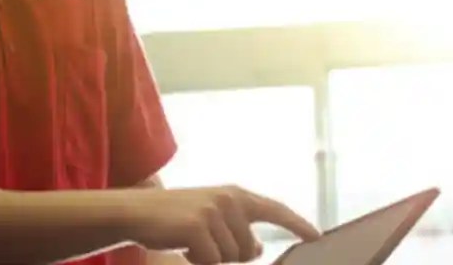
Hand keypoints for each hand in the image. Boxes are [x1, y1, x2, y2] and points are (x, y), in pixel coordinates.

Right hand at [122, 186, 320, 264]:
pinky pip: (212, 261)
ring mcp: (214, 211)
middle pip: (249, 250)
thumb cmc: (175, 218)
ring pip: (230, 258)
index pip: (275, 209)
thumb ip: (237, 229)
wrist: (136, 210)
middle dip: (228, 254)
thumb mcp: (211, 217)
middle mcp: (229, 199)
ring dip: (210, 258)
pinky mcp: (198, 225)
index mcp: (235, 194)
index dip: (297, 224)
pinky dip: (197, 261)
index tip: (317, 236)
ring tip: (189, 241)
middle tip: (201, 240)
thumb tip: (257, 251)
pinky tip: (182, 246)